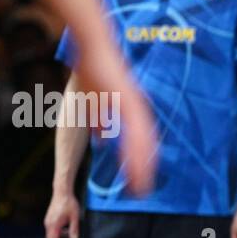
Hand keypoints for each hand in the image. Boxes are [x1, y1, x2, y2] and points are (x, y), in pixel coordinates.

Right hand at [44, 190, 81, 237]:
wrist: (62, 192)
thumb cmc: (69, 203)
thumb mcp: (75, 216)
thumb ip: (74, 229)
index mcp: (54, 224)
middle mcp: (48, 224)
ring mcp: (48, 221)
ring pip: (51, 236)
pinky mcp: (50, 219)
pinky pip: (52, 231)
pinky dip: (59, 235)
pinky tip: (67, 233)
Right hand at [72, 40, 157, 194]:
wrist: (93, 46)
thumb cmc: (91, 70)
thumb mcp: (95, 103)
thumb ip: (101, 122)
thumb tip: (103, 139)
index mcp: (130, 109)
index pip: (139, 140)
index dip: (140, 161)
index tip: (140, 180)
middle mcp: (136, 109)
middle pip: (145, 145)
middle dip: (143, 170)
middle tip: (143, 191)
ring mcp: (135, 106)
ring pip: (143, 143)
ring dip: (142, 166)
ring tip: (141, 186)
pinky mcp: (129, 102)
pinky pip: (136, 131)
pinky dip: (137, 150)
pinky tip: (138, 164)